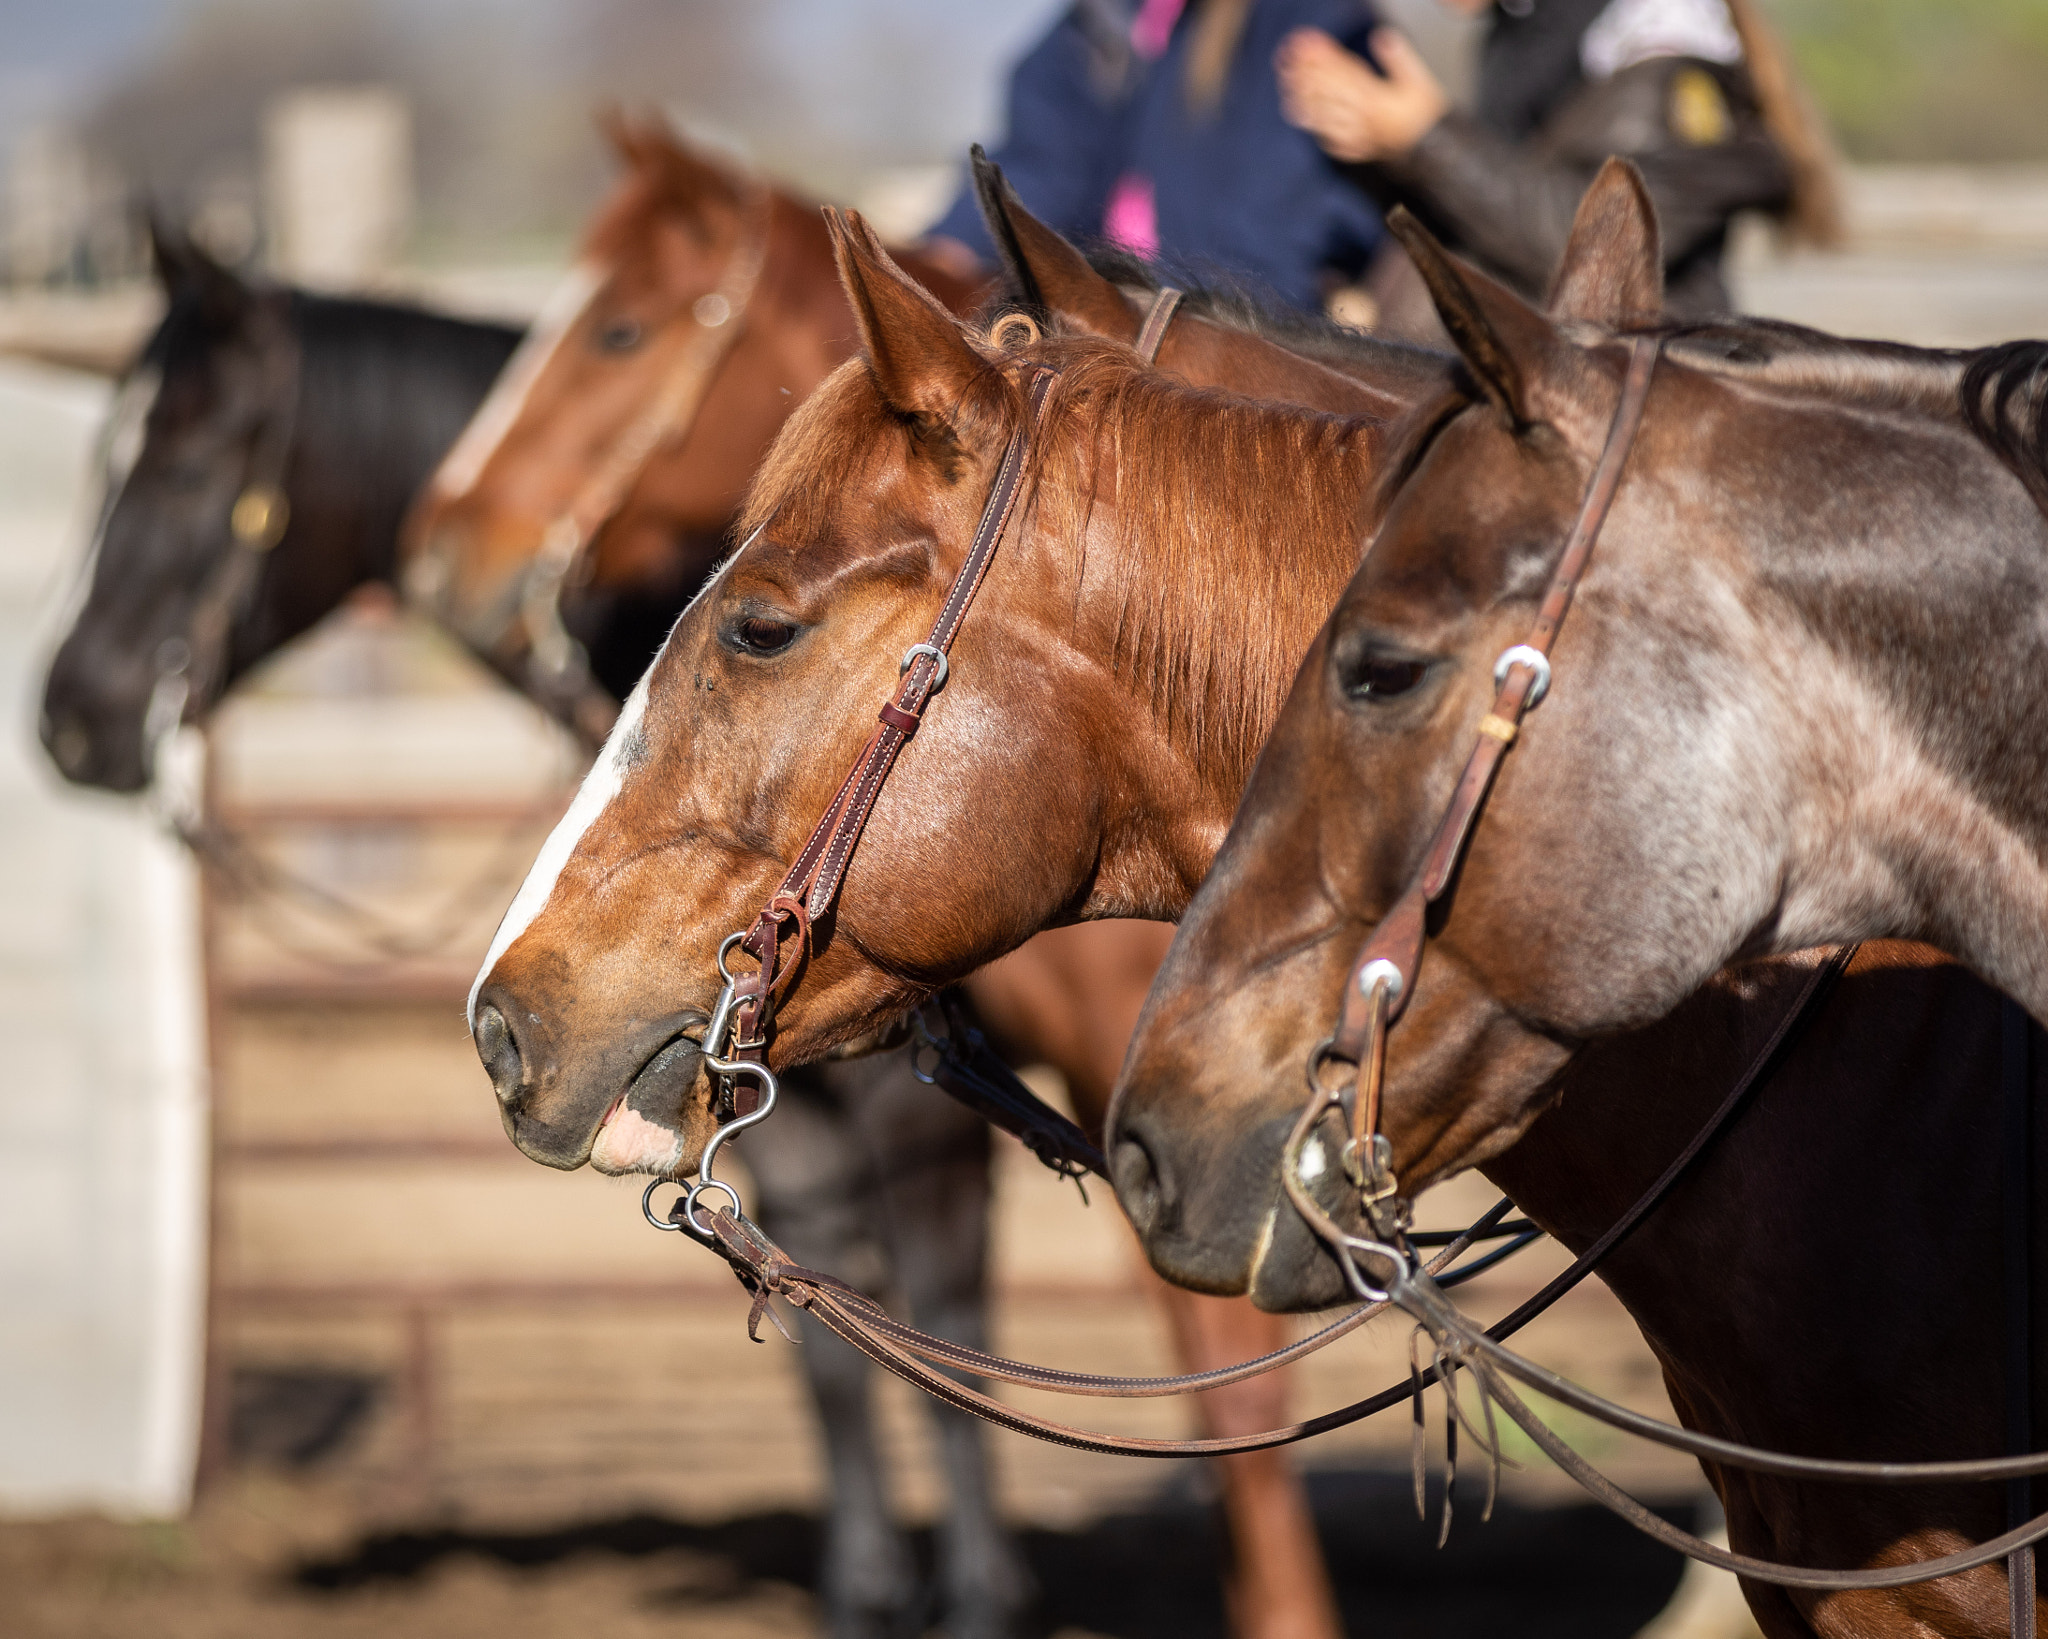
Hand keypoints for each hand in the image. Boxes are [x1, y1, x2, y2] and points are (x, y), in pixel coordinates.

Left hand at [1275, 27, 1448, 163]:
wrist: (1433, 151)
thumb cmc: (1425, 115)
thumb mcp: (1418, 80)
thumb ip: (1399, 57)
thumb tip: (1381, 37)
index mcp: (1375, 100)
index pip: (1342, 74)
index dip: (1322, 57)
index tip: (1307, 43)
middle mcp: (1360, 119)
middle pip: (1325, 93)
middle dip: (1304, 73)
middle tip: (1287, 58)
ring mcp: (1355, 136)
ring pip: (1322, 116)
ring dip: (1302, 98)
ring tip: (1287, 82)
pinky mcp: (1355, 150)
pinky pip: (1329, 139)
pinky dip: (1313, 126)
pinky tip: (1301, 116)